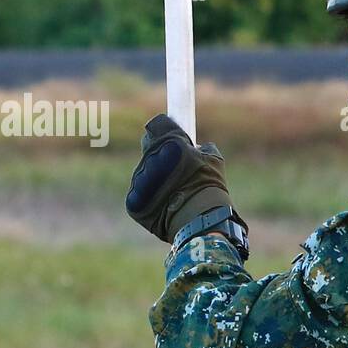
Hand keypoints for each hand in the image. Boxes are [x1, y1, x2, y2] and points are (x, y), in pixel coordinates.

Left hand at [126, 114, 235, 242]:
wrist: (201, 222)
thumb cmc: (210, 189)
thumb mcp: (213, 161)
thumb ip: (203, 149)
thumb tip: (199, 147)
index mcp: (169, 143)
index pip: (158, 125)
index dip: (166, 130)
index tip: (174, 137)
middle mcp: (150, 158)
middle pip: (149, 147)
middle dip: (160, 153)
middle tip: (176, 167)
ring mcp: (139, 180)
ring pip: (144, 171)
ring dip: (156, 177)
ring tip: (175, 192)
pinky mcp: (134, 201)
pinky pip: (140, 193)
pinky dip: (151, 197)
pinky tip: (167, 204)